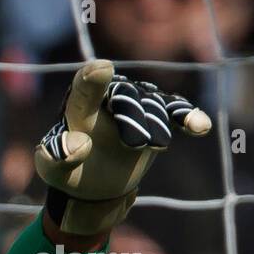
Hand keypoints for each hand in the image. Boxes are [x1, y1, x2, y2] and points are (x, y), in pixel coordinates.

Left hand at [35, 60, 210, 235]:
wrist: (96, 184)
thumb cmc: (70, 172)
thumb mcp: (54, 170)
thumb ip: (58, 157)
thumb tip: (78, 146)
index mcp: (79, 106)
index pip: (83, 85)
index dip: (92, 78)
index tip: (102, 69)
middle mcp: (109, 96)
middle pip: (126, 97)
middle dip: (132, 118)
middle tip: (132, 145)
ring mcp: (136, 103)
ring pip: (152, 106)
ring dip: (154, 128)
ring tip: (153, 146)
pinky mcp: (157, 116)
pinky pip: (175, 111)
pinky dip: (188, 116)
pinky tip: (199, 127)